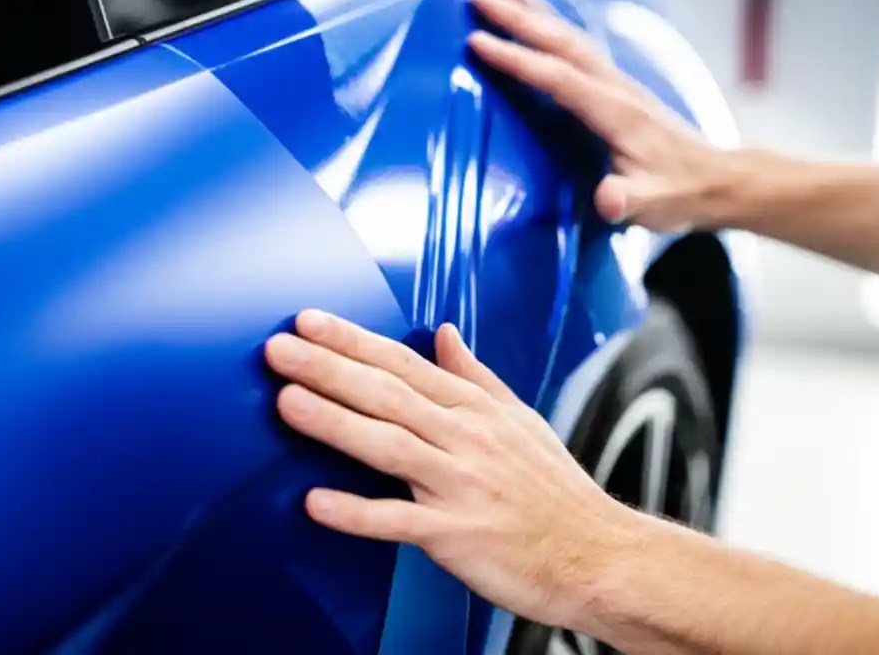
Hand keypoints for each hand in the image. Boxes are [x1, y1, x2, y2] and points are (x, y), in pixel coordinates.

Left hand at [264, 311, 648, 630]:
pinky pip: (399, 521)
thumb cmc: (557, 493)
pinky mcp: (458, 534)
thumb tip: (446, 335)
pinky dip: (357, 512)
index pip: (403, 364)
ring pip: (388, 445)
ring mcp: (461, 486)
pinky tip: (317, 502)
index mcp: (476, 410)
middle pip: (387, 395)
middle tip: (279, 349)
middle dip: (328, 368)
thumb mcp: (522, 420)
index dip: (352, 341)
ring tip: (287, 402)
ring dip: (334, 422)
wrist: (599, 555)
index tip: (309, 322)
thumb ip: (477, 378)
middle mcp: (466, 439)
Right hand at [468, 0, 739, 231]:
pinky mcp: (618, 86)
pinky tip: (541, 16)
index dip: (519, 60)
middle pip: (562, 44)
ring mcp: (619, 83)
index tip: (479, 43)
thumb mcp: (652, 207)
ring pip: (571, 38)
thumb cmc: (679, 195)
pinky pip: (580, 47)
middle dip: (518, 20)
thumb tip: (607, 198)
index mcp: (616, 114)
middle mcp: (616, 88)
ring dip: (535, 14)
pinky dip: (555, 26)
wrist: (716, 180)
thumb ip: (626, 201)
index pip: (559, 79)